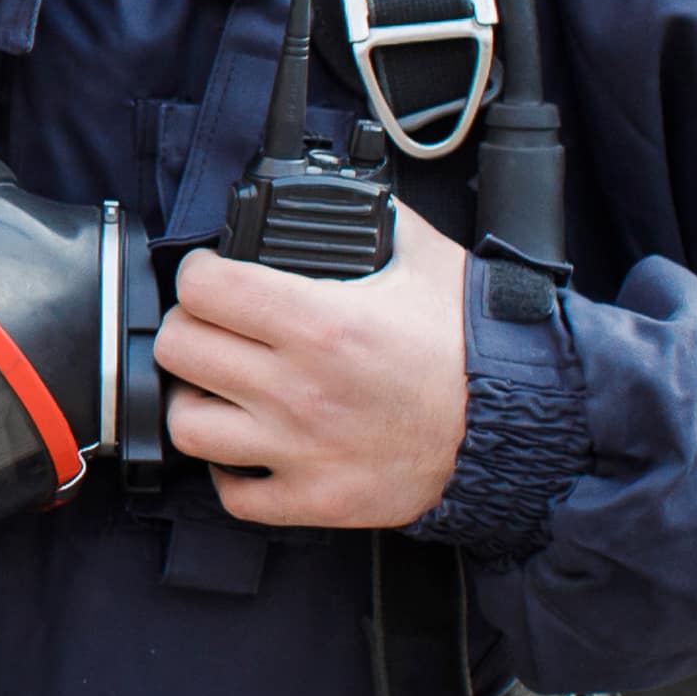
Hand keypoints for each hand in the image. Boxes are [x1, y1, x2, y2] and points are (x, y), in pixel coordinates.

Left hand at [155, 201, 476, 527]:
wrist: (516, 424)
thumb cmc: (472, 346)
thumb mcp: (421, 258)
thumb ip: (370, 220)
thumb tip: (337, 197)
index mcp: (321, 323)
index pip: (203, 288)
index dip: (200, 274)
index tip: (213, 276)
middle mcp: (300, 389)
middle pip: (180, 349)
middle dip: (191, 327)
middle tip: (215, 327)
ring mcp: (302, 450)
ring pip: (188, 425)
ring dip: (197, 400)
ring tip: (222, 387)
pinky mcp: (317, 498)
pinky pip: (233, 495)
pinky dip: (230, 472)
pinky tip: (249, 445)